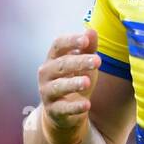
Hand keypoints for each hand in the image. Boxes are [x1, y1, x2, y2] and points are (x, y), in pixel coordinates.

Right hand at [37, 29, 101, 143]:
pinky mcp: (53, 110)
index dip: (71, 41)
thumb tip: (91, 31)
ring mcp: (47, 92)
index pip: (58, 45)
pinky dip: (75, 107)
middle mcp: (46, 74)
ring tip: (88, 82)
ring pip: (59, 86)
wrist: (64, 112)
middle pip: (61, 65)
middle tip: (98, 61)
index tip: (86, 40)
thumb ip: (87, 48)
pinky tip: (87, 105)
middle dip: (79, 62)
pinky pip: (63, 108)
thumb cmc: (74, 80)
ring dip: (73, 83)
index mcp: (53, 58)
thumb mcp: (83, 63)